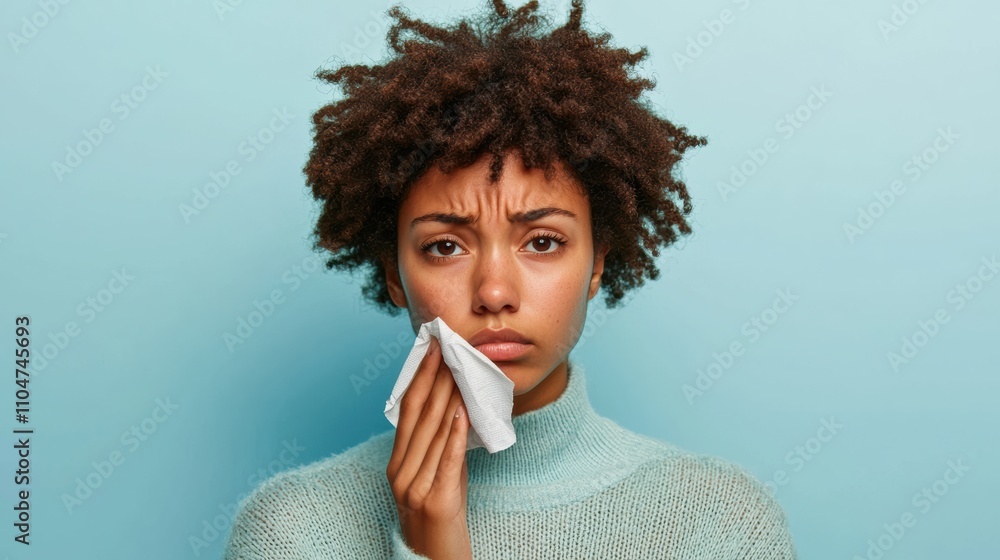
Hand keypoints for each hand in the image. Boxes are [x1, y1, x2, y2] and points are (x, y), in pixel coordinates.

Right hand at [386, 335, 472, 559]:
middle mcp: (400, 473)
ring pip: (434, 433)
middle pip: (418, 416)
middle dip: (433, 378)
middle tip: (446, 347)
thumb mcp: (435, 477)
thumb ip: (439, 447)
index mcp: (397, 463)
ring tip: (459, 370)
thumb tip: (456, 409)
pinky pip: (447, 461)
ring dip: (448, 397)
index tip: (431, 348)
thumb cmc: (440, 520)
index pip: (407, 410)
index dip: (419, 377)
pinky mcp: (436, 502)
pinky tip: (464, 412)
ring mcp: (415, 488)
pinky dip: (456, 434)